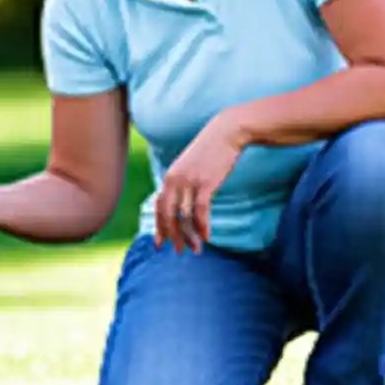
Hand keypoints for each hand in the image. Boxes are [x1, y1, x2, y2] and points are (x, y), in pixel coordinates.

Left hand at [154, 111, 246, 253]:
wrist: (226, 132)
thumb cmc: (210, 150)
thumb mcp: (190, 166)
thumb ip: (182, 182)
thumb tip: (181, 201)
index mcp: (169, 176)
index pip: (159, 206)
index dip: (158, 226)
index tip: (159, 243)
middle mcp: (175, 180)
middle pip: (167, 214)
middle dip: (172, 236)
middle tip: (178, 252)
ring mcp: (189, 182)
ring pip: (184, 216)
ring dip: (189, 236)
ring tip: (196, 250)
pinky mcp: (206, 183)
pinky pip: (200, 211)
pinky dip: (202, 227)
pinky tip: (207, 237)